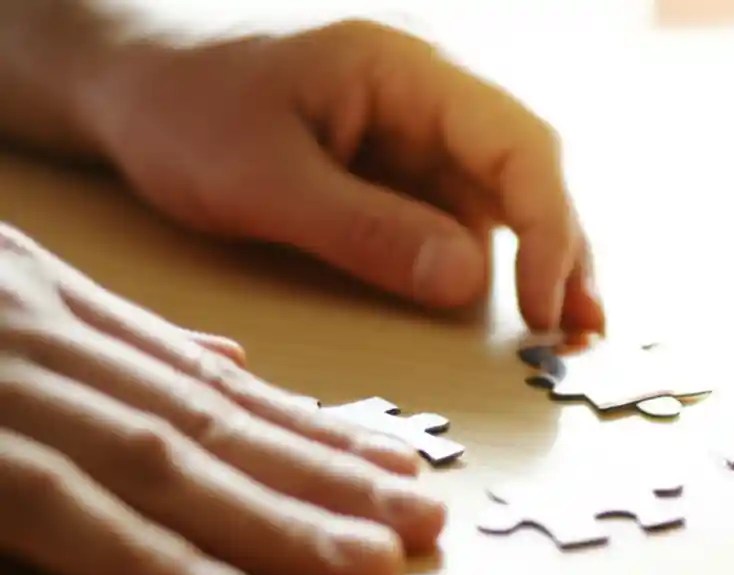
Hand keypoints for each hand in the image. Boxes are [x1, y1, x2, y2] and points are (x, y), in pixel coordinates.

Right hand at [0, 224, 445, 574]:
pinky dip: (146, 558)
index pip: (209, 381)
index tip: (396, 466)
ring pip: (164, 460)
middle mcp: (41, 334)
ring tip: (374, 560)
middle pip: (213, 420)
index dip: (312, 429)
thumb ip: (107, 338)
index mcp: (53, 305)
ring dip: (277, 518)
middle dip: (328, 477)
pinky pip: (51, 503)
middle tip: (424, 521)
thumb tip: (226, 360)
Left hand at [80, 19, 602, 331]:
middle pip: (531, 168)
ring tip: (563, 329)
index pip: (518, 141)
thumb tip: (470, 283)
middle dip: (564, 248)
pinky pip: (464, 213)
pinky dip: (493, 262)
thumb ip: (366, 229)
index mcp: (411, 67)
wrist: (130, 80)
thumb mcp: (260, 178)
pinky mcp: (405, 167)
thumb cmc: (182, 108)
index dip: (547, 227)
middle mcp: (435, 92)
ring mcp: (423, 130)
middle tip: (585, 331)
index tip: (544, 308)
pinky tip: (511, 304)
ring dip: (541, 260)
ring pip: (507, 196)